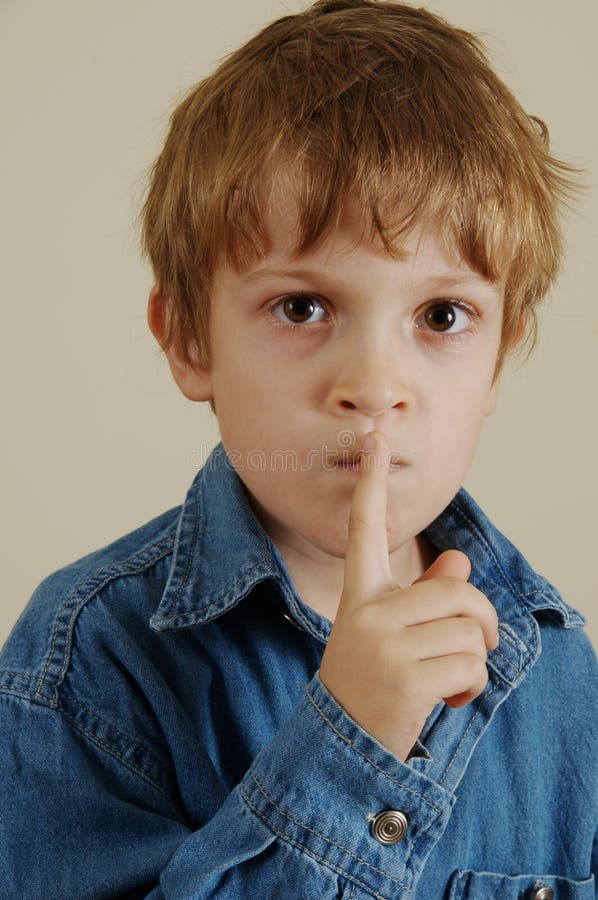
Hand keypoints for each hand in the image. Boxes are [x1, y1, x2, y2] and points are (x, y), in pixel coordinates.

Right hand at [318, 430, 498, 761]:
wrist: (341, 740)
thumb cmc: (372, 679)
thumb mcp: (392, 632)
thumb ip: (427, 594)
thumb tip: (459, 563)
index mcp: (361, 593)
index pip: (365, 529)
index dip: (370, 483)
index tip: (373, 438)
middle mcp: (368, 611)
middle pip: (457, 591)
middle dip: (481, 620)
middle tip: (477, 643)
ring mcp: (384, 645)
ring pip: (470, 631)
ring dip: (474, 660)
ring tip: (446, 679)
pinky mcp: (404, 678)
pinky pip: (470, 665)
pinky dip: (471, 687)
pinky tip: (445, 701)